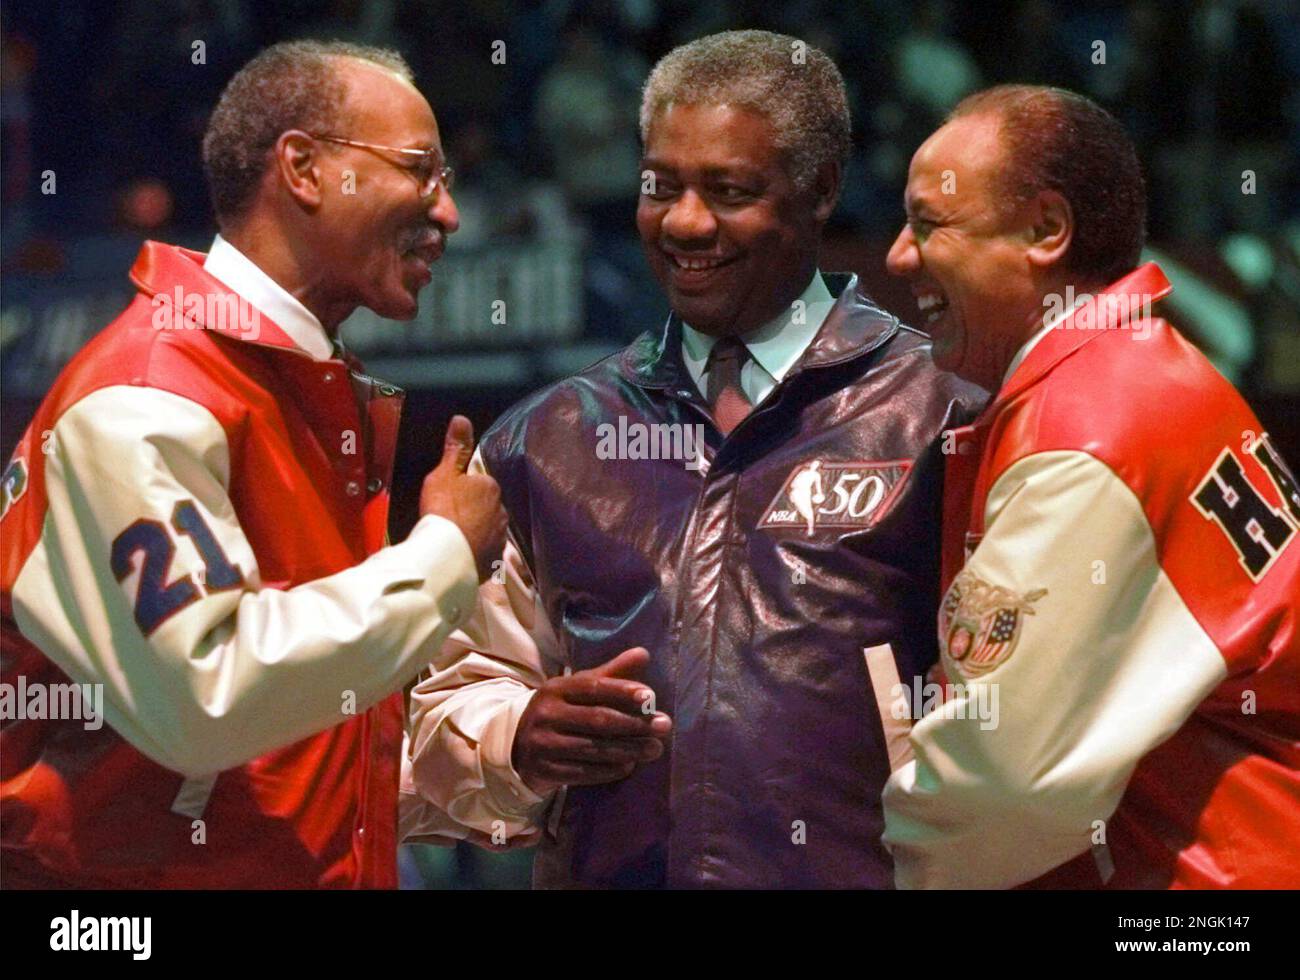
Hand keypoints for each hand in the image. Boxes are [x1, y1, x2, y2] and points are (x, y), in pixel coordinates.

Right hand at [418, 415, 506, 581]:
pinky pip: (486, 550)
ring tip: (454, 539)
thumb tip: (461, 418)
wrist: (446, 554)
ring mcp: (500, 536)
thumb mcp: (443, 474)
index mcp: (490, 486)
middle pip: (485, 507)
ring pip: (487, 528)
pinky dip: (476, 550)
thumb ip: (456, 448)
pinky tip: (461, 553)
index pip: (479, 484)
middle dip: (471, 511)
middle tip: (449, 520)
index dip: (462, 491)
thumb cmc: (443, 510)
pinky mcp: (496, 558)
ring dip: (475, 531)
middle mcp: (502, 510)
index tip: (447, 501)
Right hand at [511, 648, 671, 795]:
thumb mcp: (577, 688)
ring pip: (594, 748)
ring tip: (655, 749)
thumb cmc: (559, 711)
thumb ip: (610, 674)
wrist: (515, 744)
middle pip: (597, 720)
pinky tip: (629, 766)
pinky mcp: (545, 770)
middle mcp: (548, 714)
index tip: (651, 697)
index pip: (593, 687)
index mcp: (557, 688)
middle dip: (634, 724)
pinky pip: (584, 772)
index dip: (622, 691)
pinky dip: (609, 770)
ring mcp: (544, 744)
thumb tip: (644, 653)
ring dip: (629, 750)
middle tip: (664, 726)